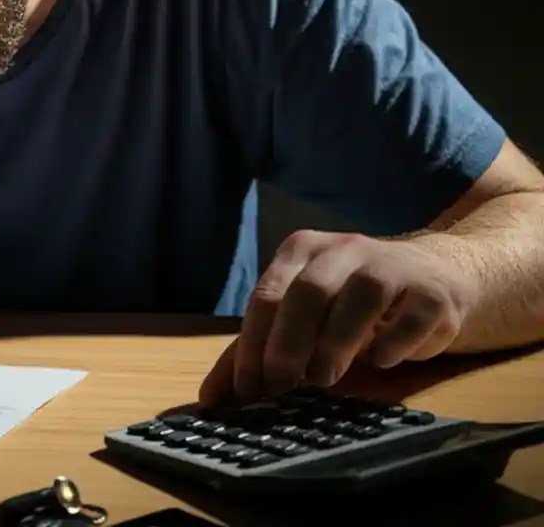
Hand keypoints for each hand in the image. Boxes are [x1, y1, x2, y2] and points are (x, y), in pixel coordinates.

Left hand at [199, 229, 477, 403]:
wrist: (435, 278)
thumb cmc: (351, 304)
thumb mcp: (302, 319)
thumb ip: (257, 350)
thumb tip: (211, 398)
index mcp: (302, 251)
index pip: (267, 295)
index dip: (253, 344)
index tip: (247, 388)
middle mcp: (344, 249)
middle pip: (309, 291)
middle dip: (289, 342)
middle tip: (282, 385)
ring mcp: (392, 265)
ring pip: (362, 295)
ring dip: (337, 341)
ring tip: (324, 378)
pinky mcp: (433, 292)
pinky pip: (413, 315)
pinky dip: (393, 343)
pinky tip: (379, 362)